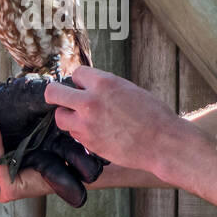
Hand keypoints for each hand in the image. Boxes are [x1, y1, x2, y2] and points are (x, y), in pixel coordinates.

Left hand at [44, 65, 194, 176]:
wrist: (162, 142)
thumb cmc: (152, 115)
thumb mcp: (128, 89)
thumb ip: (105, 88)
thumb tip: (87, 87)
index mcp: (104, 82)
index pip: (76, 73)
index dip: (79, 81)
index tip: (83, 87)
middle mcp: (91, 101)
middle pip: (53, 93)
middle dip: (55, 95)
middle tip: (61, 99)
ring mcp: (87, 123)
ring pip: (60, 117)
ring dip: (68, 117)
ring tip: (83, 119)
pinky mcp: (89, 142)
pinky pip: (74, 134)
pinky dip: (81, 133)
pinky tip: (97, 133)